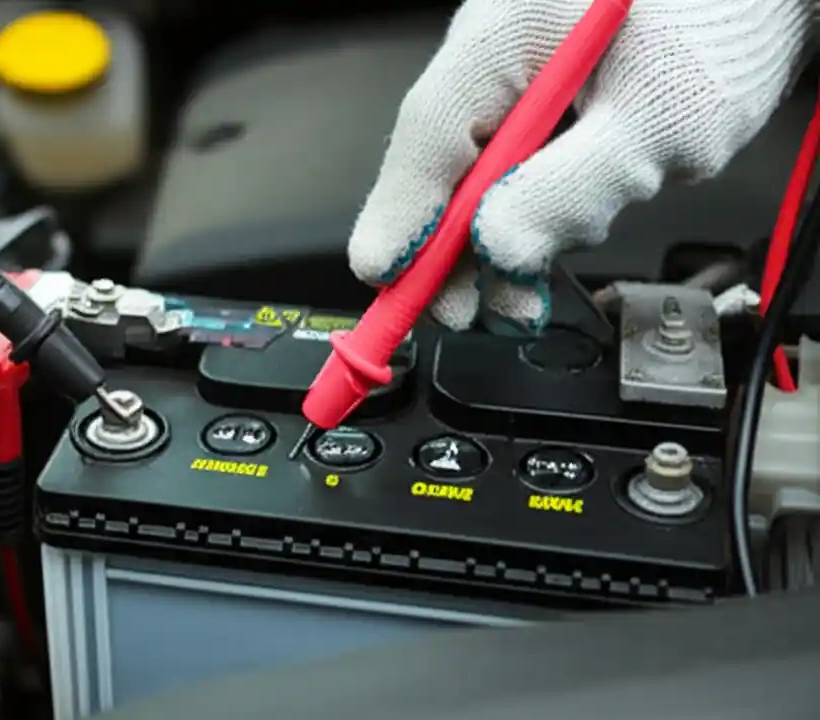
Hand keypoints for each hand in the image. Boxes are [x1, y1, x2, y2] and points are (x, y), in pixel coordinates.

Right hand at [348, 0, 812, 333]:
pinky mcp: (542, 104)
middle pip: (442, 162)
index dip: (401, 211)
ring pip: (478, 175)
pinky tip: (559, 229)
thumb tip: (496, 249)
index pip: (429, 131)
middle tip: (466, 312)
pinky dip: (531, 213)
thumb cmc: (728, 26)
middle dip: (451, 247)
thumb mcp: (660, 121)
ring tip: (530, 286)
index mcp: (506, 33)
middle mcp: (497, 52)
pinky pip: (514, 170)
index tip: (386, 274)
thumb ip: (572, 190)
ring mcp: (516, 78)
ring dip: (501, 237)